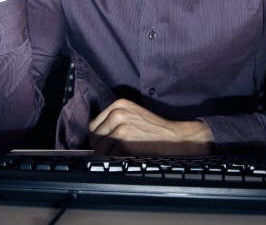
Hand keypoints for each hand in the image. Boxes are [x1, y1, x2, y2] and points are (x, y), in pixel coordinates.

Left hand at [88, 99, 213, 155]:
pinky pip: (108, 156)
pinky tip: (125, 156)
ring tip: (121, 153)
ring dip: (107, 155)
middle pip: (95, 137)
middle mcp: (117, 114)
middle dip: (102, 146)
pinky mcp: (125, 143)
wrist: (172, 137)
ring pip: (99, 148)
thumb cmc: (153, 129)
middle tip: (115, 150)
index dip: (98, 137)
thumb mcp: (132, 114)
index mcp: (118, 105)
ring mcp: (121, 128)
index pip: (93, 124)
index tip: (105, 143)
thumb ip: (114, 119)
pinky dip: (114, 160)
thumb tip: (95, 135)